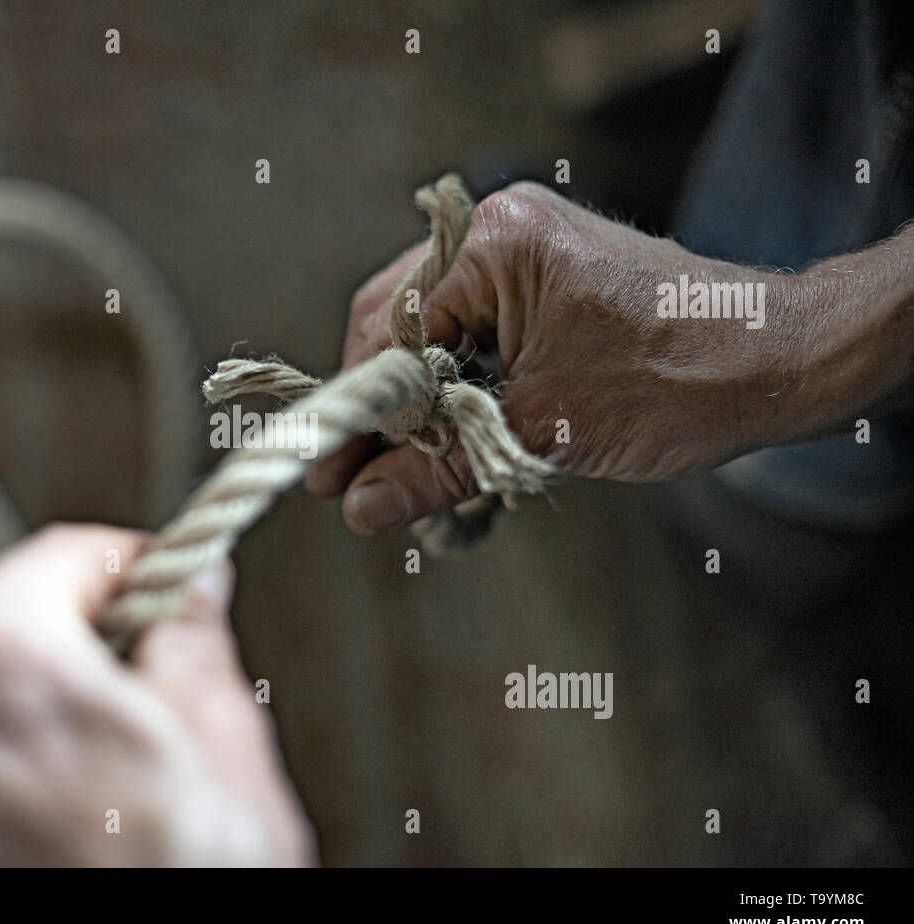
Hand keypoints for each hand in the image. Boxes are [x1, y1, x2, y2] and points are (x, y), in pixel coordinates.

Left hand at [0, 524, 314, 866]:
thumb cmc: (190, 882)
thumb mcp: (225, 749)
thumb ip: (194, 648)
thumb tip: (194, 588)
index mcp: (13, 662)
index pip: (52, 556)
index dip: (111, 561)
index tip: (144, 580)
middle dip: (11, 601)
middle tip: (82, 642)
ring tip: (0, 710)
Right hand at [309, 180, 821, 533]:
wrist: (781, 362)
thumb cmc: (680, 382)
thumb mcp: (545, 432)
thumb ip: (441, 466)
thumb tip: (360, 507)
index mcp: (494, 245)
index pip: (387, 332)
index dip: (356, 412)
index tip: (327, 474)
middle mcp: (496, 231)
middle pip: (395, 324)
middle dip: (381, 407)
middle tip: (358, 479)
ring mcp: (520, 251)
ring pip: (428, 333)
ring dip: (417, 402)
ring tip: (407, 466)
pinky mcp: (540, 281)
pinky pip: (468, 332)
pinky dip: (455, 387)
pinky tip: (453, 435)